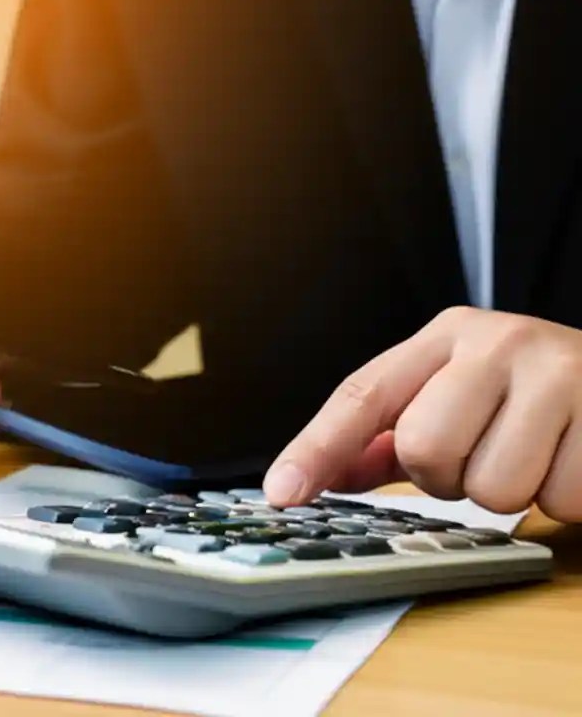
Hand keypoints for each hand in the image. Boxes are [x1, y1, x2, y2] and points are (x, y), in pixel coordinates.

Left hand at [265, 306, 581, 521]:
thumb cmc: (533, 395)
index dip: (316, 448)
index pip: (362, 396)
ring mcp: (559, 372)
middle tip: (485, 453)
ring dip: (512, 492)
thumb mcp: (456, 396)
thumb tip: (307, 477)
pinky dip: (566, 498)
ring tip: (537, 454)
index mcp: (446, 336)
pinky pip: (560, 499)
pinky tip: (575, 459)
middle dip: (450, 477)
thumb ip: (384, 439)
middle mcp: (497, 342)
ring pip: (492, 487)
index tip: (282, 494)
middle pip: (424, 450)